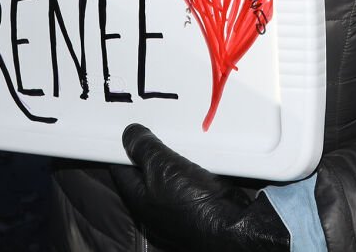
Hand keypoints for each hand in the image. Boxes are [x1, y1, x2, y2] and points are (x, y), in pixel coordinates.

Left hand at [109, 124, 288, 250]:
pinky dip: (194, 167)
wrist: (233, 225)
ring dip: (176, 157)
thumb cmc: (194, 203)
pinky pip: (191, 180)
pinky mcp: (199, 204)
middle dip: (152, 151)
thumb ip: (143, 148)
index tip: (130, 131)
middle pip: (146, 172)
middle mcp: (155, 207)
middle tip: (159, 132)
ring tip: (182, 142)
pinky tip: (201, 158)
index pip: (121, 169)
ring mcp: (178, 207)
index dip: (123, 148)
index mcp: (139, 200)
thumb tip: (129, 135)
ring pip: (171, 175)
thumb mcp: (161, 165)